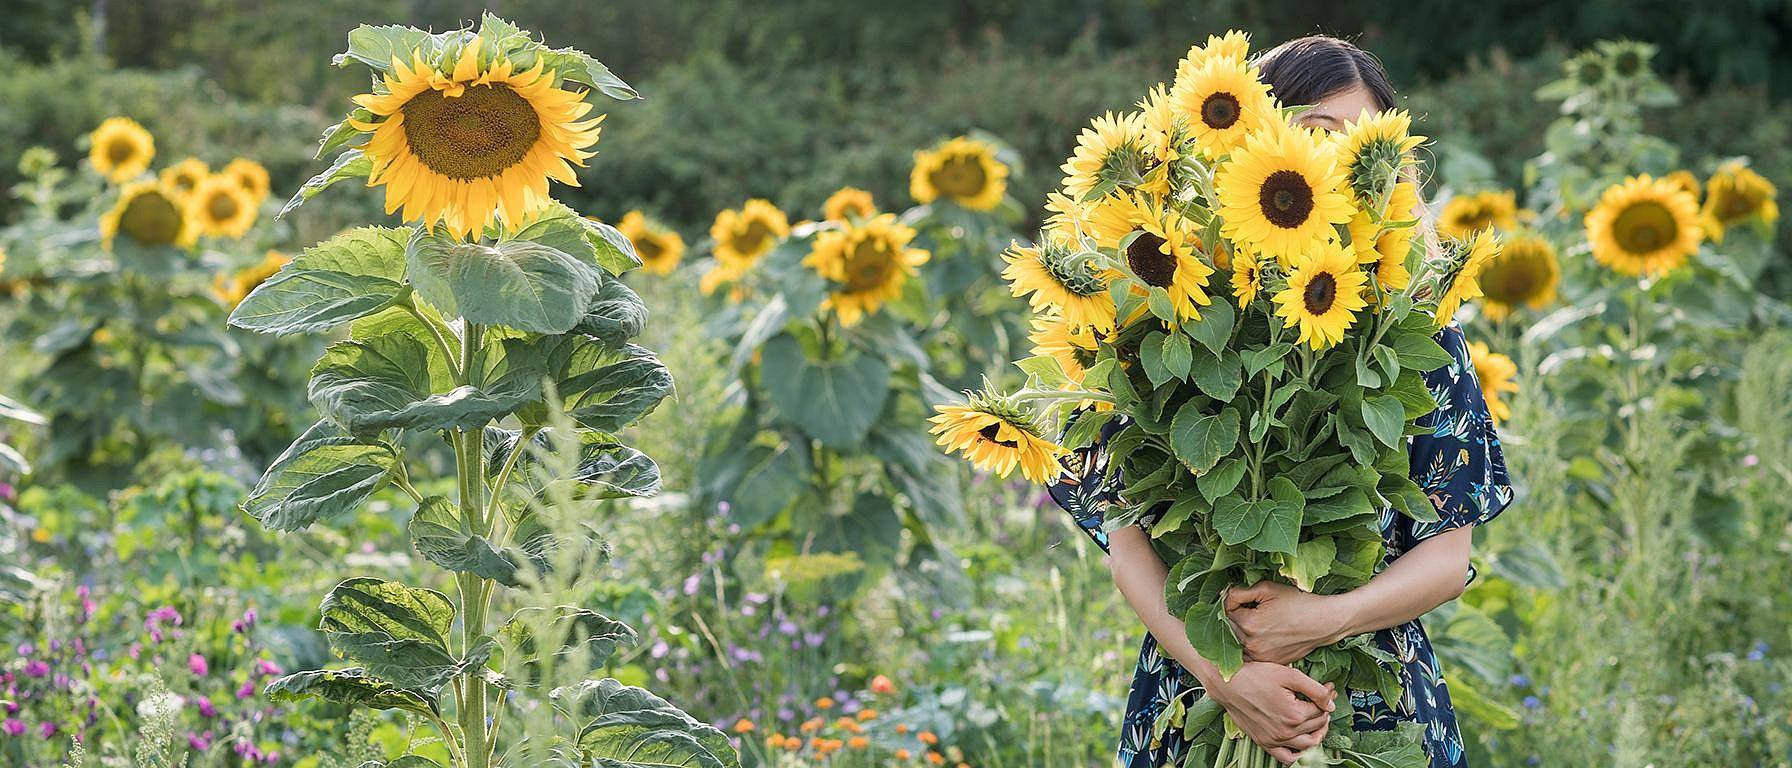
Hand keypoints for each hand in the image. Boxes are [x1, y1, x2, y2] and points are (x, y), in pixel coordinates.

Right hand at [1205, 661, 1334, 762]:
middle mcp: (1285, 732)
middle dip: (1324, 711)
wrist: (1228, 683)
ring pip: (1308, 745)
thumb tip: (1330, 703)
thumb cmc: (1256, 675)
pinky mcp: (1264, 742)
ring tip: (1317, 720)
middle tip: (1324, 699)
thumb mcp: (1289, 675)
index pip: (1322, 710)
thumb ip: (1314, 690)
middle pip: (1316, 726)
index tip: (1329, 687)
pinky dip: (1298, 754)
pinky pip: (1287, 758)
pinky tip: (1301, 741)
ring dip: (1317, 733)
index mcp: (1294, 715)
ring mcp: (1274, 740)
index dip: (1327, 697)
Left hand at [1225, 581, 1347, 664]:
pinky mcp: (1270, 663)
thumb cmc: (1298, 602)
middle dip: (1235, 618)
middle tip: (1249, 609)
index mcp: (1249, 624)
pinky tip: (1264, 635)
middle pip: (1230, 630)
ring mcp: (1261, 657)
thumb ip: (1240, 592)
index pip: (1226, 612)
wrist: (1323, 622)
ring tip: (1258, 622)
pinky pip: (1252, 654)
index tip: (1242, 598)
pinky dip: (1253, 645)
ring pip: (1239, 644)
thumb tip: (1224, 595)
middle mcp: (1252, 644)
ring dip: (1241, 633)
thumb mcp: (1267, 589)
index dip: (1232, 603)